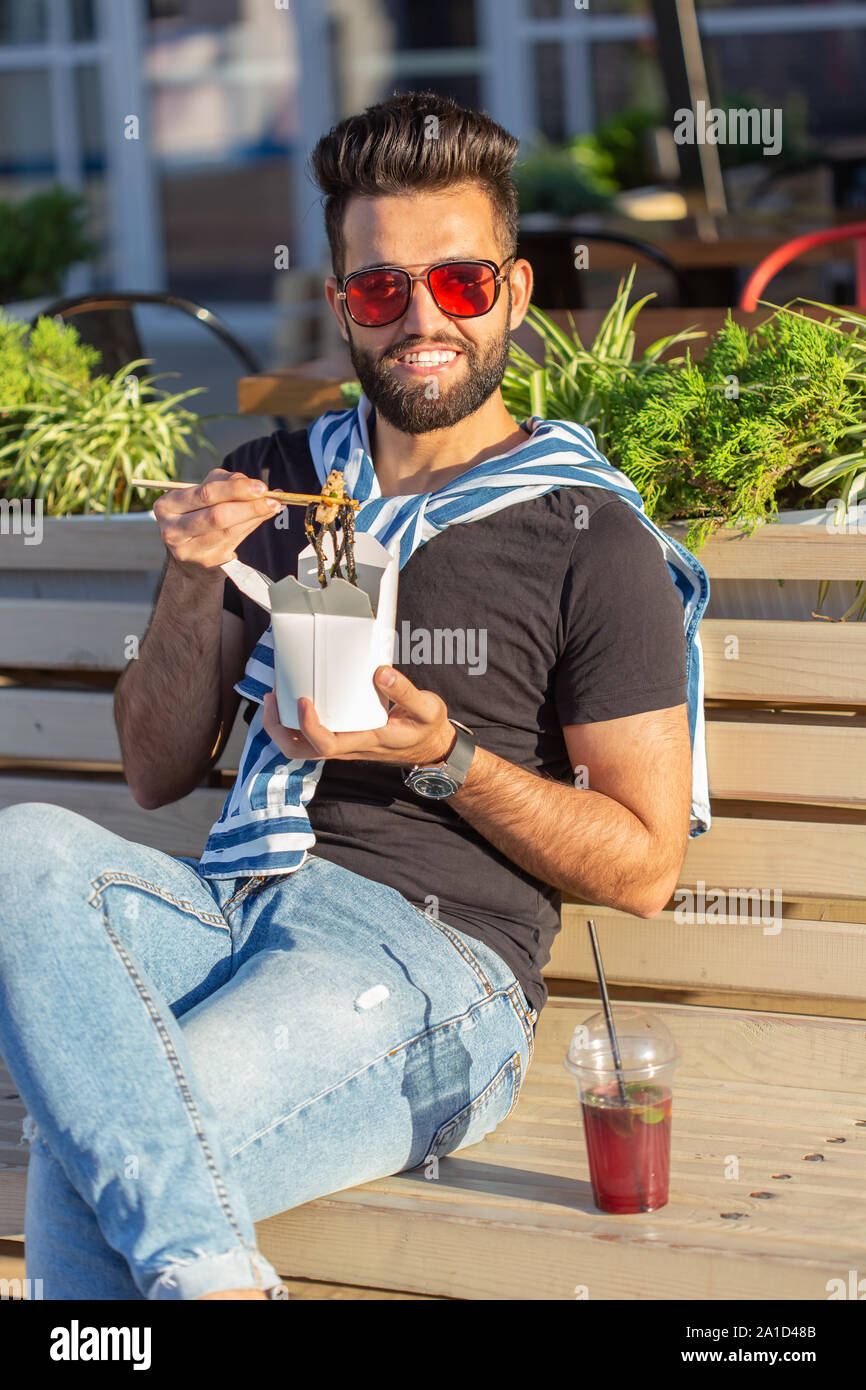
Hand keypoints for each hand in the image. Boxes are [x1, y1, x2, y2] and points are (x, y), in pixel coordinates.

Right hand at [154, 467, 283, 575]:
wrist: (190, 552)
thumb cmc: (199, 513)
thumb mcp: (206, 492)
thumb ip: (228, 484)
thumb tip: (257, 487)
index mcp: (167, 506)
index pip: (205, 494)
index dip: (236, 489)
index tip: (260, 487)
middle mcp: (172, 530)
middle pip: (217, 516)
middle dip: (248, 506)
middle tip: (272, 499)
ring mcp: (188, 551)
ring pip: (228, 531)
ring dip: (254, 517)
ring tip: (272, 507)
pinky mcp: (205, 564)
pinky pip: (234, 544)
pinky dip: (250, 528)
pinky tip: (260, 519)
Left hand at [261, 666, 454, 766]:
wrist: (431, 748)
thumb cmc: (426, 728)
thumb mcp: (426, 708)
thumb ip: (405, 691)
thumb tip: (380, 672)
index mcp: (366, 740)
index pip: (328, 743)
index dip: (309, 725)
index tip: (303, 700)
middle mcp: (348, 747)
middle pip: (301, 750)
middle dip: (278, 728)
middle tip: (272, 697)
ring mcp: (342, 745)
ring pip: (300, 748)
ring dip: (280, 727)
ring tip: (273, 697)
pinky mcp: (342, 739)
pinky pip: (309, 739)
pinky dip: (293, 724)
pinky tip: (291, 701)